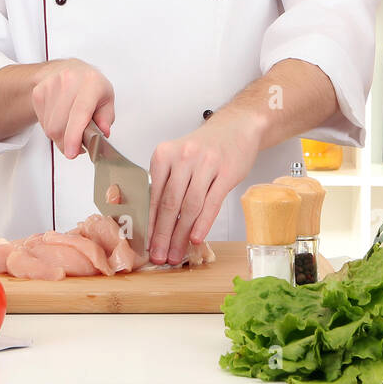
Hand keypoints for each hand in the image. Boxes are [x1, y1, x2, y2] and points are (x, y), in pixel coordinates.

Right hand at [30, 59, 114, 159]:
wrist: (67, 69)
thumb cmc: (89, 85)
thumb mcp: (106, 97)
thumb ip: (106, 118)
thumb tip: (102, 133)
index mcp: (90, 82)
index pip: (80, 112)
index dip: (75, 135)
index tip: (73, 152)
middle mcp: (69, 81)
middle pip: (60, 125)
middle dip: (67, 143)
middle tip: (76, 146)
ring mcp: (51, 86)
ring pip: (50, 127)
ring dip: (60, 136)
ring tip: (70, 127)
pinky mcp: (38, 93)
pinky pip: (43, 123)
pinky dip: (52, 128)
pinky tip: (61, 119)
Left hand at [146, 110, 262, 264]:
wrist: (236, 128)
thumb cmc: (204, 148)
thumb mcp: (178, 158)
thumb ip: (167, 184)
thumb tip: (154, 222)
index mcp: (164, 155)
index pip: (153, 196)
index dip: (149, 224)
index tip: (146, 244)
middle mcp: (183, 157)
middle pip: (170, 204)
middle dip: (163, 235)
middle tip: (159, 256)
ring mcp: (206, 164)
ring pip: (190, 206)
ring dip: (182, 235)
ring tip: (177, 254)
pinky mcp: (227, 171)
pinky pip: (212, 202)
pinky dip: (203, 223)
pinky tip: (196, 238)